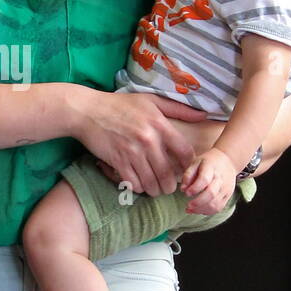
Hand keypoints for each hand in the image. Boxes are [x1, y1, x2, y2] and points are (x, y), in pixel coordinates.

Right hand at [78, 89, 207, 196]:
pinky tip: (138, 183)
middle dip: (171, 185)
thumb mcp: (150, 100)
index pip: (185, 153)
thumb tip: (203, 114)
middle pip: (169, 174)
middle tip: (169, 187)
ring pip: (152, 183)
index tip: (183, 170)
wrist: (87, 111)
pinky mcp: (117, 161)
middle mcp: (148, 140)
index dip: (187, 166)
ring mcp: (132, 152)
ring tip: (155, 189)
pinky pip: (133, 183)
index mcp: (160, 125)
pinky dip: (138, 187)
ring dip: (155, 190)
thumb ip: (178, 108)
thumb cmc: (119, 104)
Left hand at [179, 147, 236, 214]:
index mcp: (211, 168)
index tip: (186, 193)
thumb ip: (188, 175)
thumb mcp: (196, 162)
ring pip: (215, 203)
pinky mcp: (228, 196)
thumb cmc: (209, 162)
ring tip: (190, 209)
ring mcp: (226, 188)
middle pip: (211, 194)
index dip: (195, 188)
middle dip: (198, 202)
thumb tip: (183, 189)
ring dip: (201, 209)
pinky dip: (208, 211)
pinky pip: (219, 207)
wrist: (229, 161)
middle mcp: (220, 179)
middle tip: (188, 205)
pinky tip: (198, 210)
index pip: (204, 179)